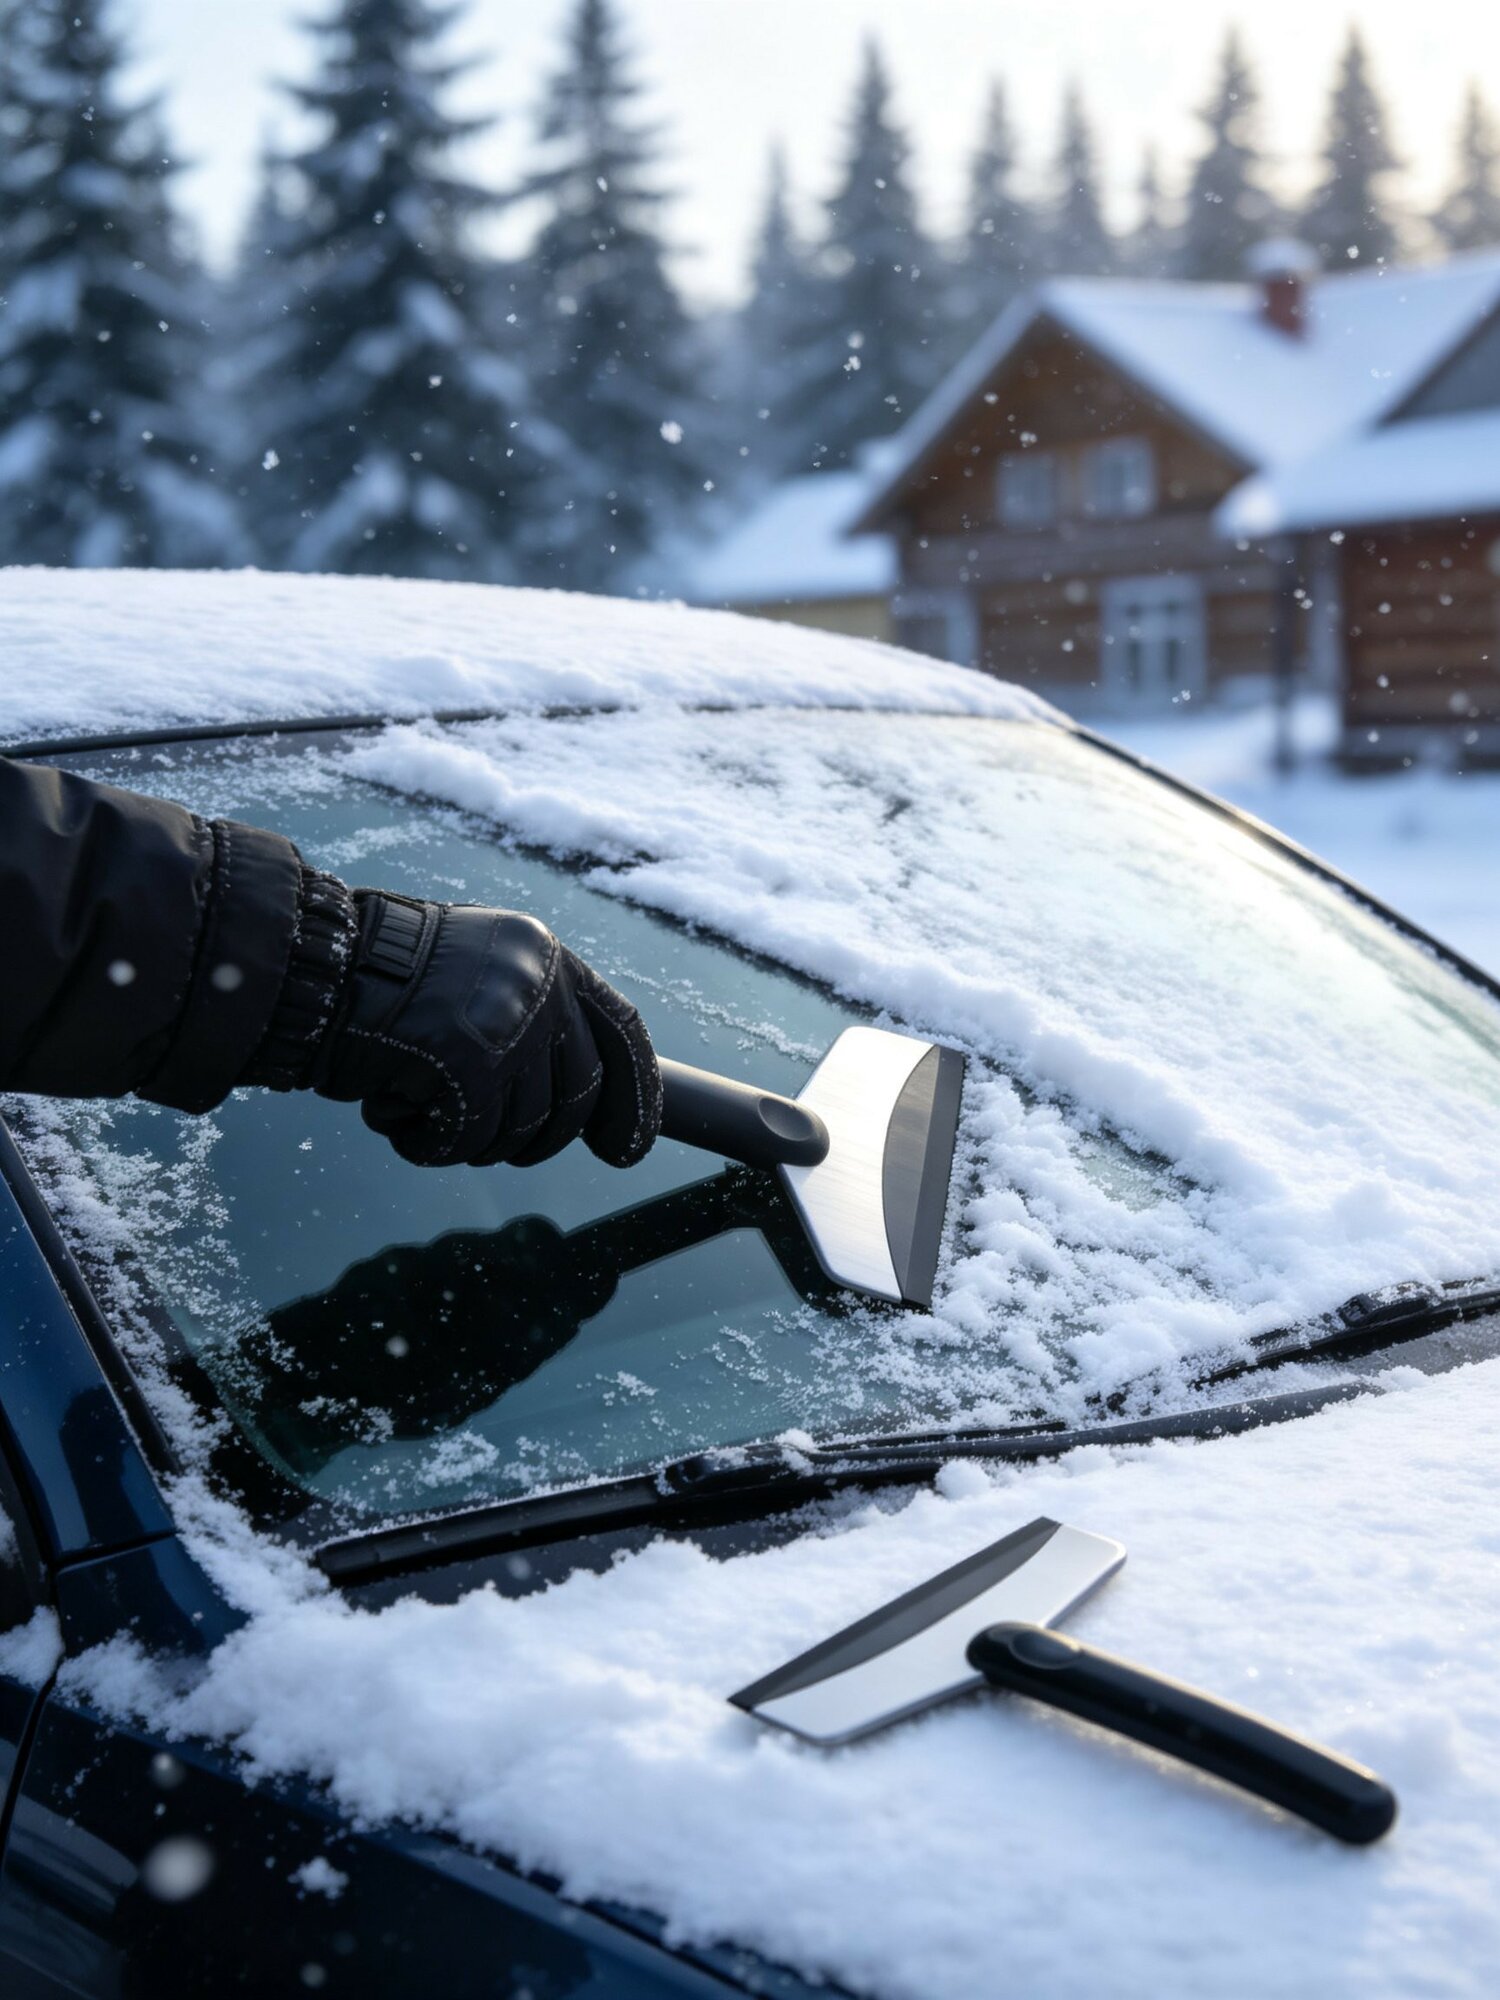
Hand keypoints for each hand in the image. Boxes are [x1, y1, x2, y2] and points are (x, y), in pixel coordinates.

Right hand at [309, 890, 660, 1168]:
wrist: (314, 967)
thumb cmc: (380, 980)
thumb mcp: (475, 975)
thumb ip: (528, 1018)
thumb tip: (576, 1102)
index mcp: (547, 955)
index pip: (622, 1030)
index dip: (634, 1096)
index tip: (627, 1147)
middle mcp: (540, 984)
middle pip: (573, 1097)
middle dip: (536, 1138)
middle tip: (483, 1140)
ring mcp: (509, 1024)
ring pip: (519, 1129)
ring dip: (467, 1138)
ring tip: (417, 1103)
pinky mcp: (472, 1066)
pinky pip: (466, 1141)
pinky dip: (427, 1143)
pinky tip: (394, 1113)